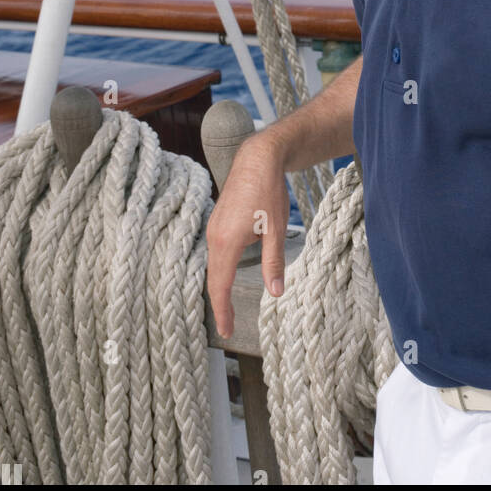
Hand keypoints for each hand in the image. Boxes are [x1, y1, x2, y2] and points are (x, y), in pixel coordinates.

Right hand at [205, 130, 289, 338]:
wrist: (257, 158)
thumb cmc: (269, 191)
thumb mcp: (277, 229)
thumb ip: (274, 262)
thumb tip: (277, 293)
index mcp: (227, 242)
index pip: (221, 285)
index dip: (223, 311)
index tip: (226, 332)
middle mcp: (214, 236)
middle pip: (214, 278)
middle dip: (221, 303)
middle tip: (228, 327)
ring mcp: (213, 227)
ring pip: (214, 264)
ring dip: (220, 285)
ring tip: (227, 308)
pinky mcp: (217, 221)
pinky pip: (216, 251)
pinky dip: (221, 268)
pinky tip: (229, 275)